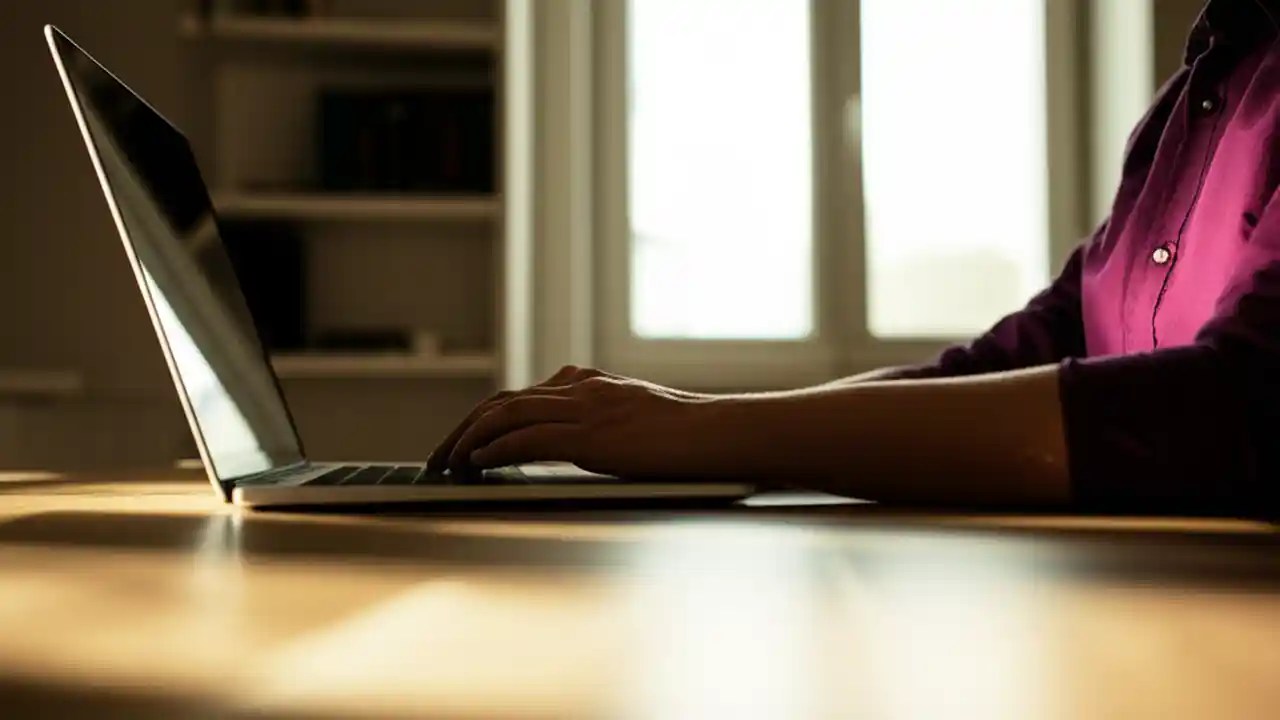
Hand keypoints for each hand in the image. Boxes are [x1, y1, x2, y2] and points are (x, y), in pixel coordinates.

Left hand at [427, 365, 716, 476]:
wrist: (720, 434)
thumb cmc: (690, 435)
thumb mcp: (639, 420)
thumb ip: (605, 421)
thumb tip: (581, 440)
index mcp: (591, 383)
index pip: (523, 395)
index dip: (486, 417)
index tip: (464, 440)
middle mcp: (582, 387)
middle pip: (504, 401)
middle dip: (464, 427)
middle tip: (440, 454)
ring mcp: (586, 408)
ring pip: (506, 414)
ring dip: (469, 439)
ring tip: (448, 462)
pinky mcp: (592, 434)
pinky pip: (528, 438)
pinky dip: (495, 449)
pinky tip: (478, 463)